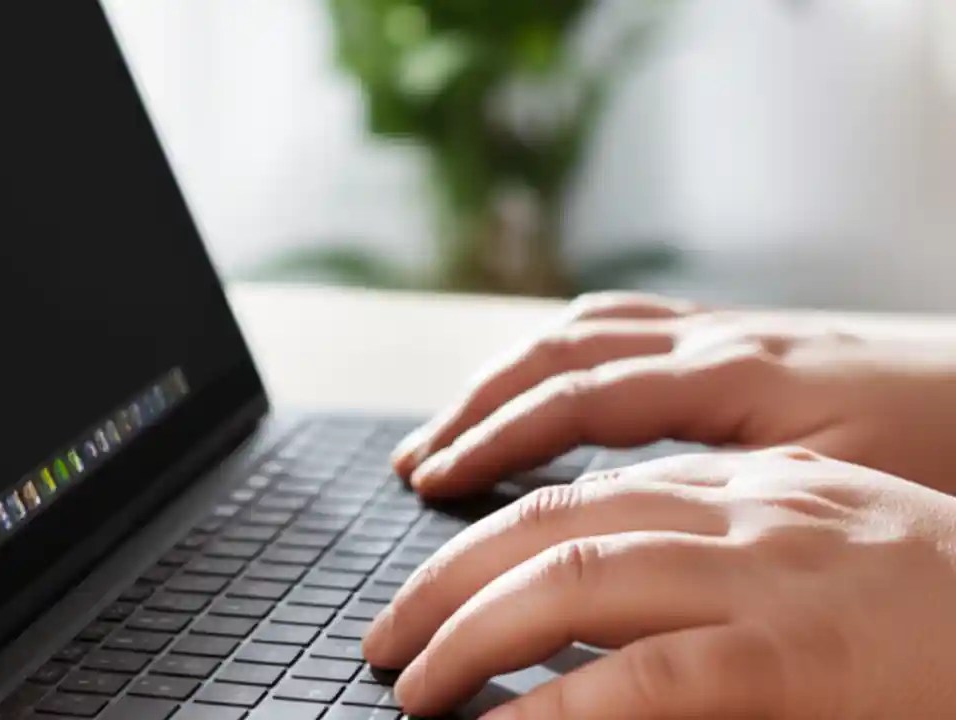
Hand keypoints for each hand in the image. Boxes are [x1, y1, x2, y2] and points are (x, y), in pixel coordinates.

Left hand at [362, 449, 955, 717]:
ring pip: (569, 579)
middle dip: (445, 580)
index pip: (585, 492)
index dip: (488, 538)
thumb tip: (608, 620)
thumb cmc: (945, 616)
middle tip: (387, 639)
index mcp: (746, 484)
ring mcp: (764, 576)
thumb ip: (714, 563)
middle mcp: (741, 509)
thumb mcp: (818, 559)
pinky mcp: (793, 660)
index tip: (436, 582)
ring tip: (410, 687)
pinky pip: (642, 678)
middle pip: (547, 523)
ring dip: (465, 632)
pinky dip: (554, 706)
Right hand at [392, 292, 955, 496]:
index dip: (494, 440)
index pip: (576, 398)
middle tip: (414, 463)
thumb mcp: (837, 500)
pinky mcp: (735, 341)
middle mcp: (713, 340)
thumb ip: (723, 521)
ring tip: (452, 430)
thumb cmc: (947, 457)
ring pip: (581, 331)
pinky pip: (623, 328)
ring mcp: (722, 333)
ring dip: (504, 377)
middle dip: (474, 406)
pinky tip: (542, 392)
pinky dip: (559, 358)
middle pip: (556, 353)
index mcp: (731, 376)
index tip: (432, 482)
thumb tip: (618, 559)